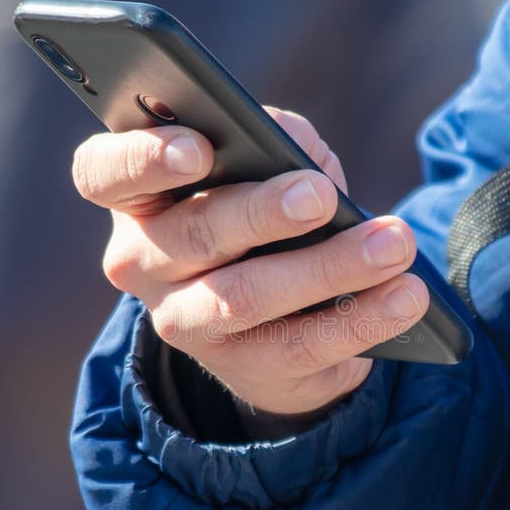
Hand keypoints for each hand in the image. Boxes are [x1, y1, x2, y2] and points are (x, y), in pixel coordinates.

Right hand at [72, 108, 428, 414]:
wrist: (270, 313)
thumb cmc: (259, 214)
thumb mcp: (260, 168)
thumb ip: (269, 142)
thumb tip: (296, 147)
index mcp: (138, 198)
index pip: (104, 173)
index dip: (143, 160)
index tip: (200, 147)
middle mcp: (145, 263)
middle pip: (191, 236)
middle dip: (262, 213)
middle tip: (322, 196)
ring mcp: (185, 323)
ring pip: (245, 299)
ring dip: (327, 269)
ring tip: (394, 245)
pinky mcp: (240, 368)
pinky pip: (298, 347)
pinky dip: (358, 320)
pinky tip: (405, 297)